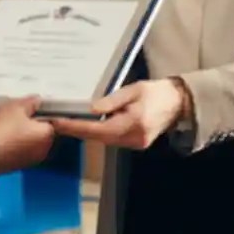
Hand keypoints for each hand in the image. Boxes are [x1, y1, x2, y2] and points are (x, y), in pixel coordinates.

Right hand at [0, 96, 55, 173]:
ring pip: (27, 141)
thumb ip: (30, 103)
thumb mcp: (15, 107)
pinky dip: (10, 143)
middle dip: (28, 123)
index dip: (39, 111)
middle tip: (13, 114)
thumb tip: (37, 102)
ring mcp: (27, 160)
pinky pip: (16, 150)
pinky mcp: (13, 166)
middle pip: (39, 132)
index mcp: (46, 136)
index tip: (29, 106)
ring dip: (18, 133)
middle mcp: (41, 151)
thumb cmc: (0, 129)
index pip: (51, 120)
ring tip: (2, 123)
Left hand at [51, 79, 186, 149]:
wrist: (178, 103)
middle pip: (98, 137)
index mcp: (131, 124)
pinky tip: (86, 125)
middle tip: (55, 121)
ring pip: (104, 140)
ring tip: (66, 122)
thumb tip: (91, 109)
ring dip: (86, 132)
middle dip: (77, 130)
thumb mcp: (133, 90)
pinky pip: (111, 139)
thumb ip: (112, 100)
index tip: (57, 122)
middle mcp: (131, 139)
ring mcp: (134, 144)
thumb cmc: (155, 92)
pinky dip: (98, 132)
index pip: (96, 129)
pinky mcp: (135, 143)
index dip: (75, 126)